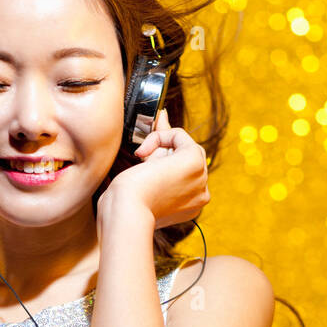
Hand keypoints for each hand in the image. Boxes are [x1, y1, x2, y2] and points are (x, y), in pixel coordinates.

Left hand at [104, 109, 209, 229]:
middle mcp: (200, 195)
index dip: (164, 161)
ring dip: (158, 149)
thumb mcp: (146, 177)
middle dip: (162, 153)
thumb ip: (159, 153)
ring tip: (142, 166)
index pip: (184, 173)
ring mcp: (201, 179)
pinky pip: (179, 135)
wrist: (126, 211)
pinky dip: (158, 137)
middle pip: (186, 159)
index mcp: (191, 206)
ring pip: (183, 147)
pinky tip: (143, 154)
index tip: (147, 153)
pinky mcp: (195, 162)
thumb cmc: (127, 203)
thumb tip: (163, 115)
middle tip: (142, 158)